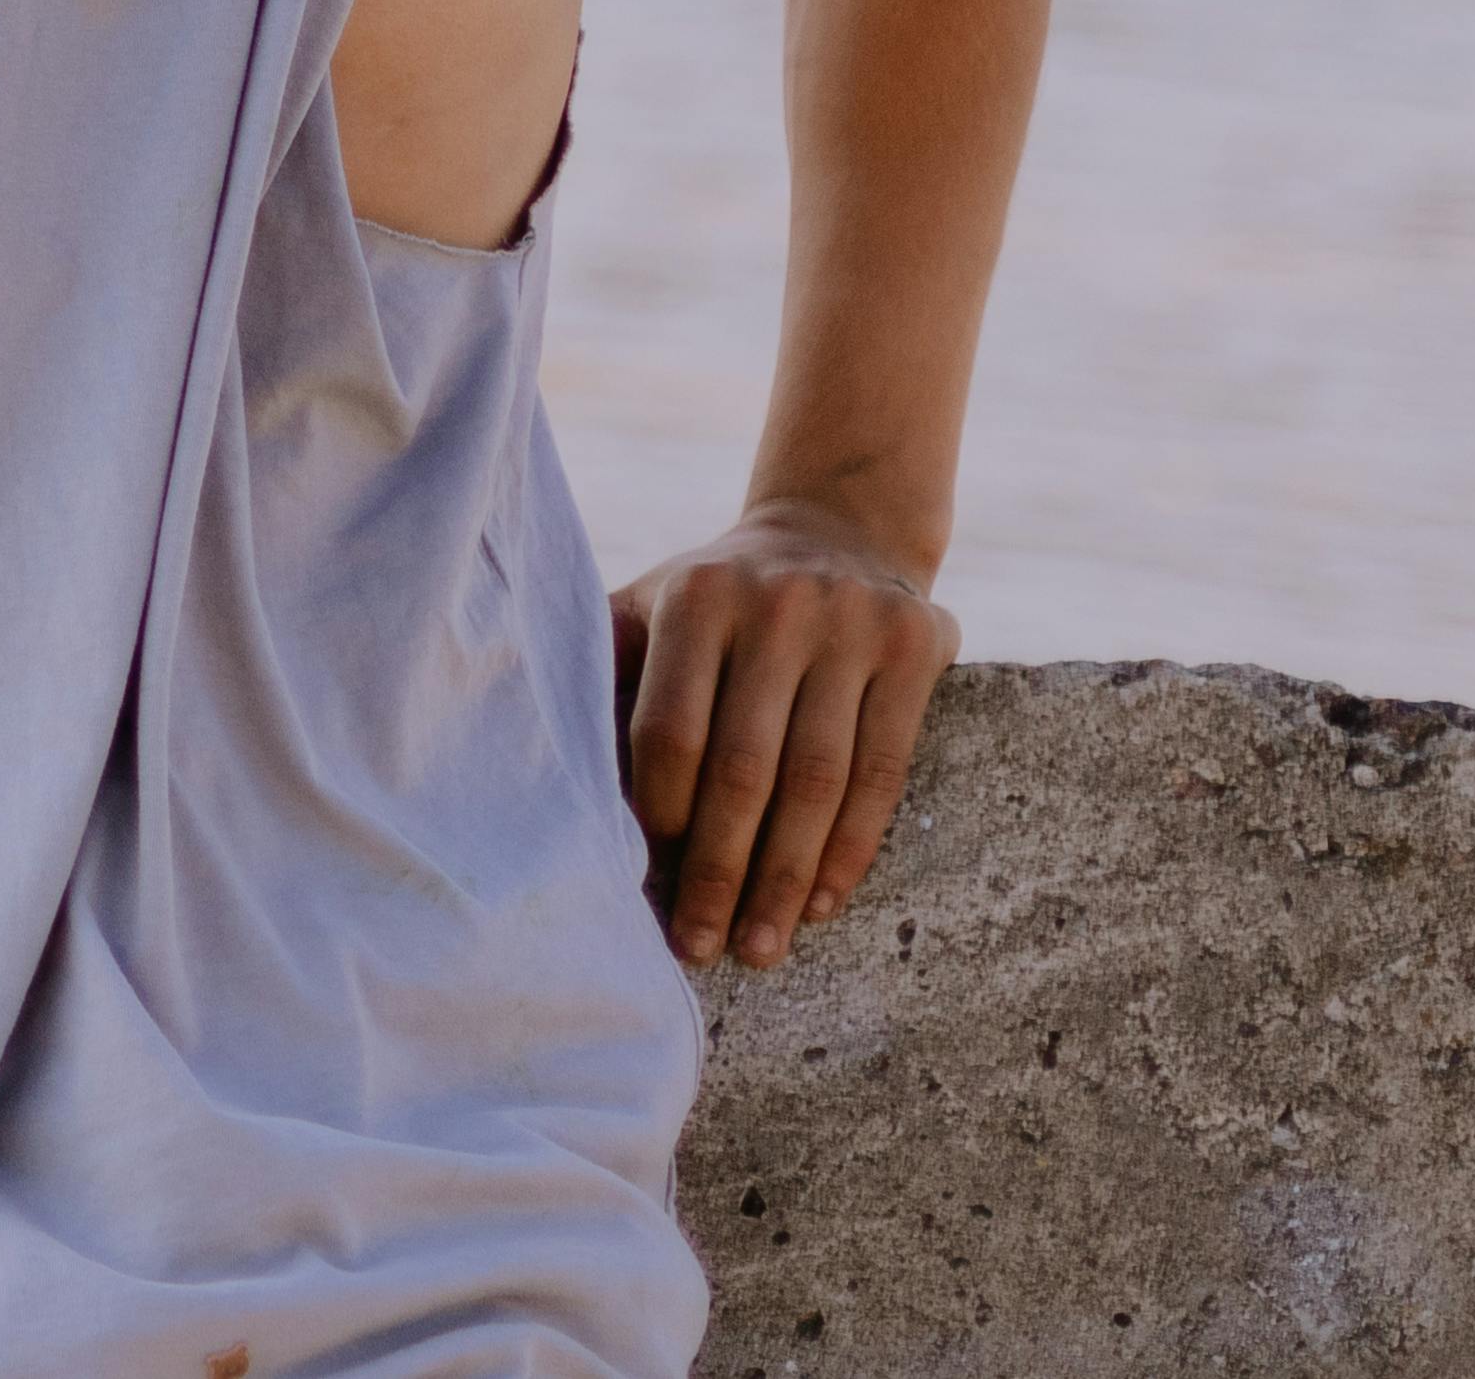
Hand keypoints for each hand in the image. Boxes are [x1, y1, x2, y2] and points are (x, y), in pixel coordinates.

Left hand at [610, 502, 953, 965]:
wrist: (840, 526)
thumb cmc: (721, 598)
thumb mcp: (655, 607)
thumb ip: (608, 676)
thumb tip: (560, 792)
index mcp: (696, 595)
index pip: (670, 729)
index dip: (658, 815)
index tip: (644, 886)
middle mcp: (776, 603)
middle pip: (744, 767)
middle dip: (718, 870)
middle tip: (699, 947)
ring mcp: (852, 624)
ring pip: (817, 781)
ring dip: (786, 880)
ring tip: (761, 947)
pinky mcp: (914, 650)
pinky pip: (881, 772)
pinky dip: (849, 848)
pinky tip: (821, 903)